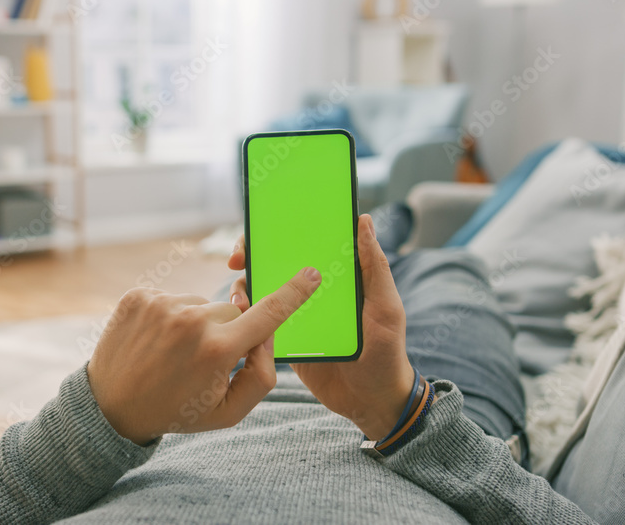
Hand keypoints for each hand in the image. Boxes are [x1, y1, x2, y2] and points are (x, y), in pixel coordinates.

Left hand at [87, 268, 320, 444]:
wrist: (111, 406)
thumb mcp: (229, 412)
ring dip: (195, 324)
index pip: (268, 314)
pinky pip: (173, 298)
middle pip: (234, 310)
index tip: (311, 274)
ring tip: (172, 352)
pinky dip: (169, 316)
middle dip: (226, 330)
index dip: (294, 293)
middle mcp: (191, 320)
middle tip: (201, 360)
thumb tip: (267, 336)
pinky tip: (155, 341)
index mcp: (218, 350)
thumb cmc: (177, 410)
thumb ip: (262, 376)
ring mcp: (162, 304)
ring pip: (201, 304)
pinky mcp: (140, 296)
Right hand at [227, 215, 413, 440]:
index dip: (282, 232)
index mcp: (336, 278)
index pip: (306, 245)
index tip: (262, 230)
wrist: (372, 402)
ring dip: (244, 290)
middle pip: (276, 264)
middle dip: (251, 256)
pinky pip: (262, 325)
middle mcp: (312, 293)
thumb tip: (365, 220)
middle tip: (237, 260)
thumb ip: (374, 267)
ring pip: (263, 293)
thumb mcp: (386, 307)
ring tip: (238, 301)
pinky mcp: (286, 341)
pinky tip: (239, 320)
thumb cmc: (387, 353)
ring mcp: (297, 316)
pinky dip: (248, 320)